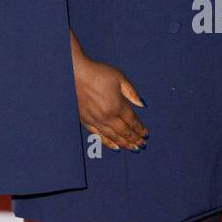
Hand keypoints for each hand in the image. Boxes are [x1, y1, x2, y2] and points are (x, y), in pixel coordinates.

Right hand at [71, 37, 146, 151]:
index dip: (140, 129)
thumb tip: (142, 105)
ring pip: (113, 137)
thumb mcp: (120, 78)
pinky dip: (108, 143)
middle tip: (142, 145)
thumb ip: (132, 93)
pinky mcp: (85, 121)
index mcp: (117, 105)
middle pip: (125, 132)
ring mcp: (95, 120)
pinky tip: (115, 147)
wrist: (75, 73)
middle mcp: (107, 116)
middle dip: (135, 139)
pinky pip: (98, 136)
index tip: (146, 135)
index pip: (132, 121)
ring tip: (133, 148)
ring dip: (125, 144)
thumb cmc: (98, 73)